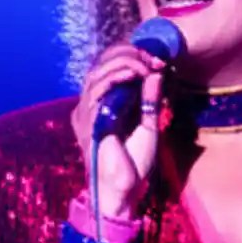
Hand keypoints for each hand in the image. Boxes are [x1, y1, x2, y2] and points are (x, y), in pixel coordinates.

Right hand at [70, 44, 165, 214]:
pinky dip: (115, 77)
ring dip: (123, 63)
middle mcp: (89, 105)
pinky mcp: (87, 120)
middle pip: (99, 65)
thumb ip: (149, 101)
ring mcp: (85, 111)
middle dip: (126, 55)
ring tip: (145, 65)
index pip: (106, 68)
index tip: (155, 60)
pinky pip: (97, 90)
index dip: (129, 57)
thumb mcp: (148, 125)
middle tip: (151, 58)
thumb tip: (156, 74)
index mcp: (101, 104)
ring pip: (96, 73)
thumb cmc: (134, 163)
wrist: (123, 187)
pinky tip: (133, 74)